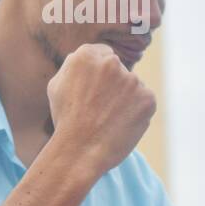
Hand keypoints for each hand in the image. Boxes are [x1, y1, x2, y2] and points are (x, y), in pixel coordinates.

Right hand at [46, 42, 155, 175]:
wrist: (80, 150)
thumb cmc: (66, 120)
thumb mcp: (57, 85)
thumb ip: (74, 66)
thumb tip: (88, 58)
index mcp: (87, 55)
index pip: (103, 55)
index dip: (100, 75)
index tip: (97, 90)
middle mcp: (111, 63)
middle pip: (119, 70)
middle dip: (114, 85)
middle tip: (101, 109)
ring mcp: (132, 80)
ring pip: (133, 86)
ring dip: (126, 99)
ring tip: (109, 120)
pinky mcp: (147, 98)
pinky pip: (144, 102)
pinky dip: (137, 113)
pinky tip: (121, 124)